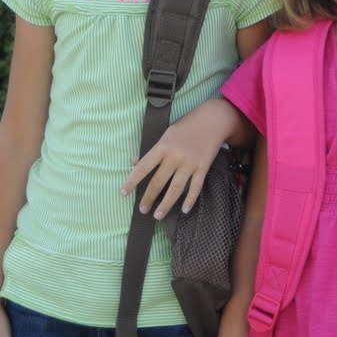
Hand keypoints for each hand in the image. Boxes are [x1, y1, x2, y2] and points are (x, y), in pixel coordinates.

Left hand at [122, 101, 235, 218]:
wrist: (212, 120)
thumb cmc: (185, 127)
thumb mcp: (166, 135)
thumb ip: (152, 151)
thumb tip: (134, 162)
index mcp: (162, 147)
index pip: (143, 167)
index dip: (132, 181)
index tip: (124, 192)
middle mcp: (174, 157)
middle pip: (158, 182)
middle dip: (149, 198)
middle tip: (142, 210)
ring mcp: (189, 163)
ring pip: (175, 188)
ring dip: (166, 204)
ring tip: (158, 215)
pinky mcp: (203, 167)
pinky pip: (195, 187)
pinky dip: (190, 199)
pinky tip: (184, 209)